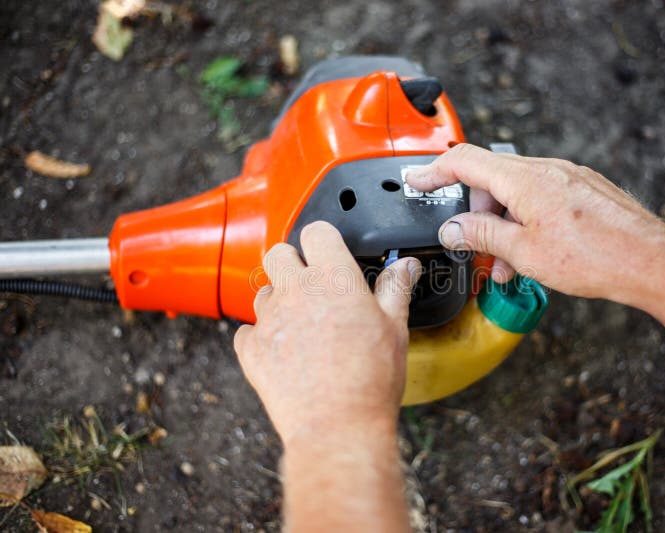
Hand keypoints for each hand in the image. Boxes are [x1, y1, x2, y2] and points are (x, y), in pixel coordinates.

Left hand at [233, 221, 421, 446]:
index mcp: (335, 279)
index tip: (330, 252)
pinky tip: (283, 352)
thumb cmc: (370, 380)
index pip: (317, 232)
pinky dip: (261, 338)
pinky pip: (247, 330)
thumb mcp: (395, 328)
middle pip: (278, 253)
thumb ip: (395, 289)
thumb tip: (404, 266)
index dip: (324, 240)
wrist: (337, 427)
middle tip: (311, 285)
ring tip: (302, 324)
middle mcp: (297, 291)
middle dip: (292, 262)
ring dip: (278, 301)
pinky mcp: (251, 349)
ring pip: (262, 291)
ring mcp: (270, 319)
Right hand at [405, 144, 664, 303]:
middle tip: (477, 248)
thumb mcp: (524, 252)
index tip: (416, 180)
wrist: (652, 261)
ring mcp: (569, 177)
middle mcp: (547, 169)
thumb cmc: (596, 257)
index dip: (434, 171)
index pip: (465, 161)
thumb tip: (454, 228)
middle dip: (477, 214)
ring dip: (503, 224)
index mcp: (525, 179)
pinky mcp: (584, 189)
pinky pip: (542, 197)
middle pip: (491, 179)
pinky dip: (527, 220)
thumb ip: (482, 235)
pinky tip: (534, 252)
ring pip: (518, 192)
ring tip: (508, 264)